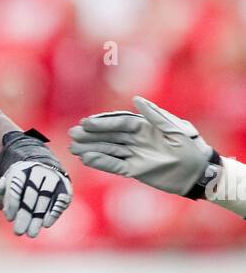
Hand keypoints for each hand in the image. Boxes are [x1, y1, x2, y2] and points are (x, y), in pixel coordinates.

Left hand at [0, 130, 72, 236]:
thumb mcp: (8, 183)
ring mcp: (53, 177)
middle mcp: (38, 171)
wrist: (43, 172)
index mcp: (21, 169)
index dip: (12, 204)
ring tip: (31, 234)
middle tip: (18, 232)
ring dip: (38, 218)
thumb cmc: (21, 183)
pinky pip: (61, 199)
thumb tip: (4, 203)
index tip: (9, 219)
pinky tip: (46, 224)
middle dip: (24, 215)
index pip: (16, 186)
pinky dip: (54, 212)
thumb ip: (1, 190)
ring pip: (45, 198)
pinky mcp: (66, 186)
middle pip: (31, 195)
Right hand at [69, 97, 213, 195]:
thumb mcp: (174, 128)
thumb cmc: (190, 147)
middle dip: (91, 135)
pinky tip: (87, 160)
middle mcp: (138, 139)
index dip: (103, 123)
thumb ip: (154, 115)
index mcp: (146, 126)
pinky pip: (115, 165)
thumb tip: (135, 100)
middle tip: (72, 135)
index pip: (120, 123)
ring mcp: (135, 155)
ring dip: (92, 149)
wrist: (198, 172)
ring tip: (74, 148)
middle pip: (110, 136)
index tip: (86, 123)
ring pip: (109, 150)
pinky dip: (101, 163)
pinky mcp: (135, 170)